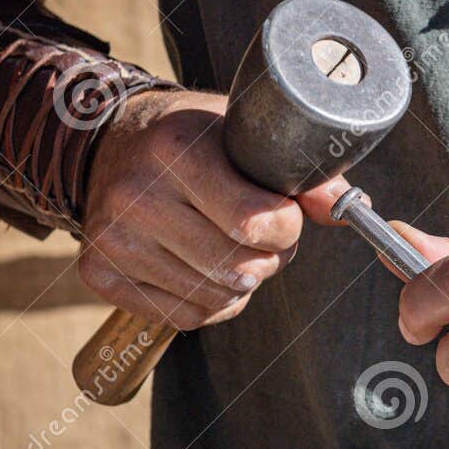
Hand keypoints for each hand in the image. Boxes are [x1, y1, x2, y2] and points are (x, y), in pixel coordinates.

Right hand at [78, 89, 350, 328]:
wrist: (111, 140)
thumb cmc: (192, 137)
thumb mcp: (242, 133)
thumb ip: (301, 174)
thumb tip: (347, 209)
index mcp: (176, 151)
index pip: (254, 221)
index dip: (287, 228)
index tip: (285, 214)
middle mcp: (137, 196)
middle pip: (238, 266)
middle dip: (269, 258)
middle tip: (263, 236)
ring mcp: (113, 239)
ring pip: (215, 297)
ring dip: (242, 282)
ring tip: (232, 246)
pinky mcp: (100, 272)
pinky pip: (185, 316)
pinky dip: (211, 301)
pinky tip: (204, 266)